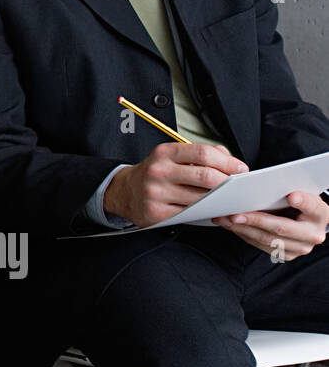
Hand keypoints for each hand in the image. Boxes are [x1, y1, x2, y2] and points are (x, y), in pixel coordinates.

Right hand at [104, 142, 248, 226]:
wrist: (125, 191)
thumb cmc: (156, 173)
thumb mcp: (172, 156)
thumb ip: (201, 154)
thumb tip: (229, 160)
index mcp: (164, 153)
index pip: (202, 153)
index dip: (227, 161)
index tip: (241, 169)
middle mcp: (159, 171)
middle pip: (205, 176)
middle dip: (228, 183)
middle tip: (239, 186)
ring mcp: (156, 193)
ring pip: (200, 198)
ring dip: (220, 200)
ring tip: (229, 198)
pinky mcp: (156, 212)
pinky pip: (190, 213)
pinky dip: (205, 212)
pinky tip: (212, 209)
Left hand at [215, 190, 328, 259]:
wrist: (304, 220)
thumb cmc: (297, 200)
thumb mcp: (298, 191)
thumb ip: (286, 189)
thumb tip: (260, 185)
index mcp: (321, 214)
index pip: (313, 206)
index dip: (303, 202)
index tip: (292, 196)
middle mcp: (314, 234)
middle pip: (282, 227)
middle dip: (255, 220)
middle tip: (234, 214)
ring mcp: (301, 247)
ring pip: (268, 239)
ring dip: (242, 229)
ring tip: (224, 219)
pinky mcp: (287, 255)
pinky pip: (261, 245)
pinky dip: (244, 234)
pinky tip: (230, 226)